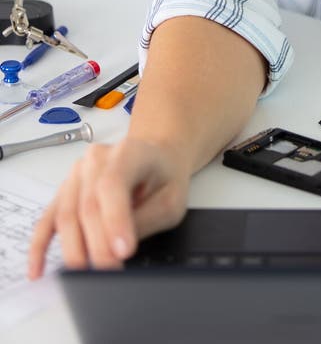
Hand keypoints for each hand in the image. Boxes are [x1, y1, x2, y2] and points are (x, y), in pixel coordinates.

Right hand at [28, 137, 188, 278]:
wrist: (155, 158)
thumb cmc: (164, 176)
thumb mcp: (172, 198)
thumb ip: (147, 220)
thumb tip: (119, 249)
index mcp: (128, 153)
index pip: (112, 185)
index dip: (115, 221)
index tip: (123, 252)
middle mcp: (96, 160)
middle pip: (87, 206)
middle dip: (97, 246)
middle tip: (111, 272)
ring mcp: (76, 174)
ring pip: (66, 216)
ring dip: (75, 250)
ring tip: (88, 277)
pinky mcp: (65, 192)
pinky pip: (48, 219)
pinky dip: (40, 246)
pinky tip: (38, 269)